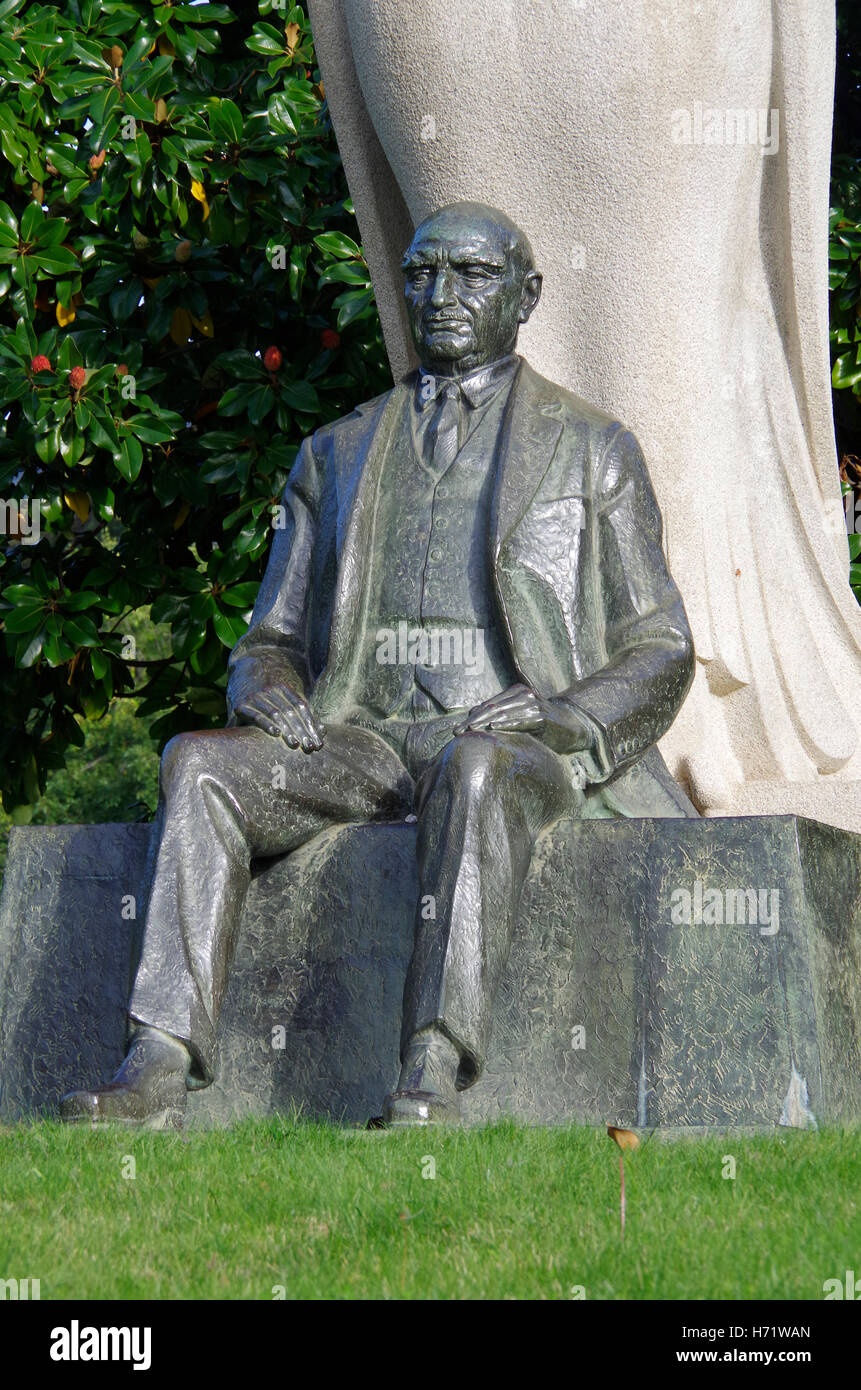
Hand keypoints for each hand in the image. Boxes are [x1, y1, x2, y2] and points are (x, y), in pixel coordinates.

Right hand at [234, 683, 323, 751]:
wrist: (238, 694)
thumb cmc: (265, 709)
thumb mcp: (285, 709)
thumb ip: (303, 718)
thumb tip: (323, 731)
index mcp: (283, 688)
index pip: (301, 706)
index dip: (311, 724)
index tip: (318, 743)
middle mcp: (270, 690)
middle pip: (291, 711)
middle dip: (302, 731)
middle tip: (309, 748)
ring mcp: (255, 696)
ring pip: (276, 713)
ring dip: (287, 730)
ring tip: (295, 744)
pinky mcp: (241, 706)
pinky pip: (256, 715)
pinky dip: (267, 724)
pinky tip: (276, 733)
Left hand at [453, 682, 591, 753]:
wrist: (572, 726)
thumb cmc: (542, 723)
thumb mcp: (520, 715)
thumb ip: (500, 712)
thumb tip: (472, 713)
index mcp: (516, 692)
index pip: (488, 705)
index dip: (471, 716)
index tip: (457, 729)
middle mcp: (524, 694)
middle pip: (492, 708)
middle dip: (472, 721)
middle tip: (457, 732)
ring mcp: (533, 704)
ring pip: (503, 713)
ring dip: (483, 723)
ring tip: (469, 731)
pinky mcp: (541, 716)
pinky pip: (520, 720)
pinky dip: (506, 723)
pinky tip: (493, 727)